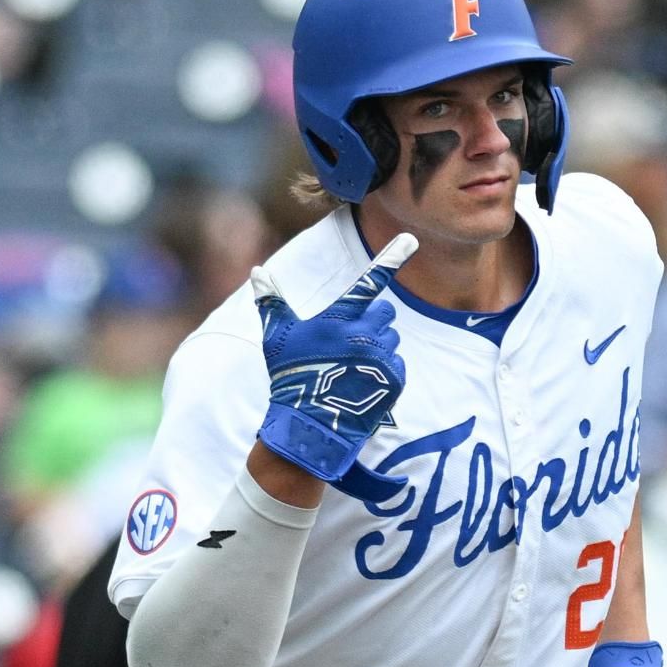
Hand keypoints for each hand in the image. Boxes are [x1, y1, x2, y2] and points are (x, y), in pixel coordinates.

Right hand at [252, 234, 415, 502]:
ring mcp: (381, 357)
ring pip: (392, 339)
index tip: (410, 240)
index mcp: (339, 319)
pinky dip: (385, 371)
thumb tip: (256, 272)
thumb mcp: (277, 338)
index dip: (390, 259)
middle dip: (372, 322)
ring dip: (378, 347)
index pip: (368, 283)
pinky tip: (364, 384)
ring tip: (353, 367)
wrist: (309, 426)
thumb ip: (271, 303)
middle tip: (349, 342)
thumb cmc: (290, 378)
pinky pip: (398, 364)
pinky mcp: (394, 379)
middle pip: (384, 312)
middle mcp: (364, 334)